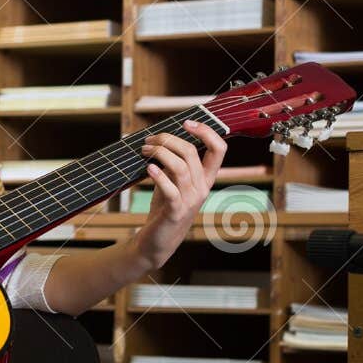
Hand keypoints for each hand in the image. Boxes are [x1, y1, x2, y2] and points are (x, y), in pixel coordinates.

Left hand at [131, 120, 226, 268]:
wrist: (158, 240)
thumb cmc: (165, 208)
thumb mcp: (172, 181)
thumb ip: (172, 162)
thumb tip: (160, 137)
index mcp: (206, 178)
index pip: (219, 150)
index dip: (207, 132)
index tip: (187, 122)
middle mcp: (202, 188)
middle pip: (191, 152)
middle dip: (168, 139)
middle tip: (149, 140)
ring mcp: (191, 200)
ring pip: (180, 167)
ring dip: (159, 153)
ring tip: (144, 150)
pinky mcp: (176, 212)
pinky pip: (171, 189)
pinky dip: (159, 176)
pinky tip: (148, 168)